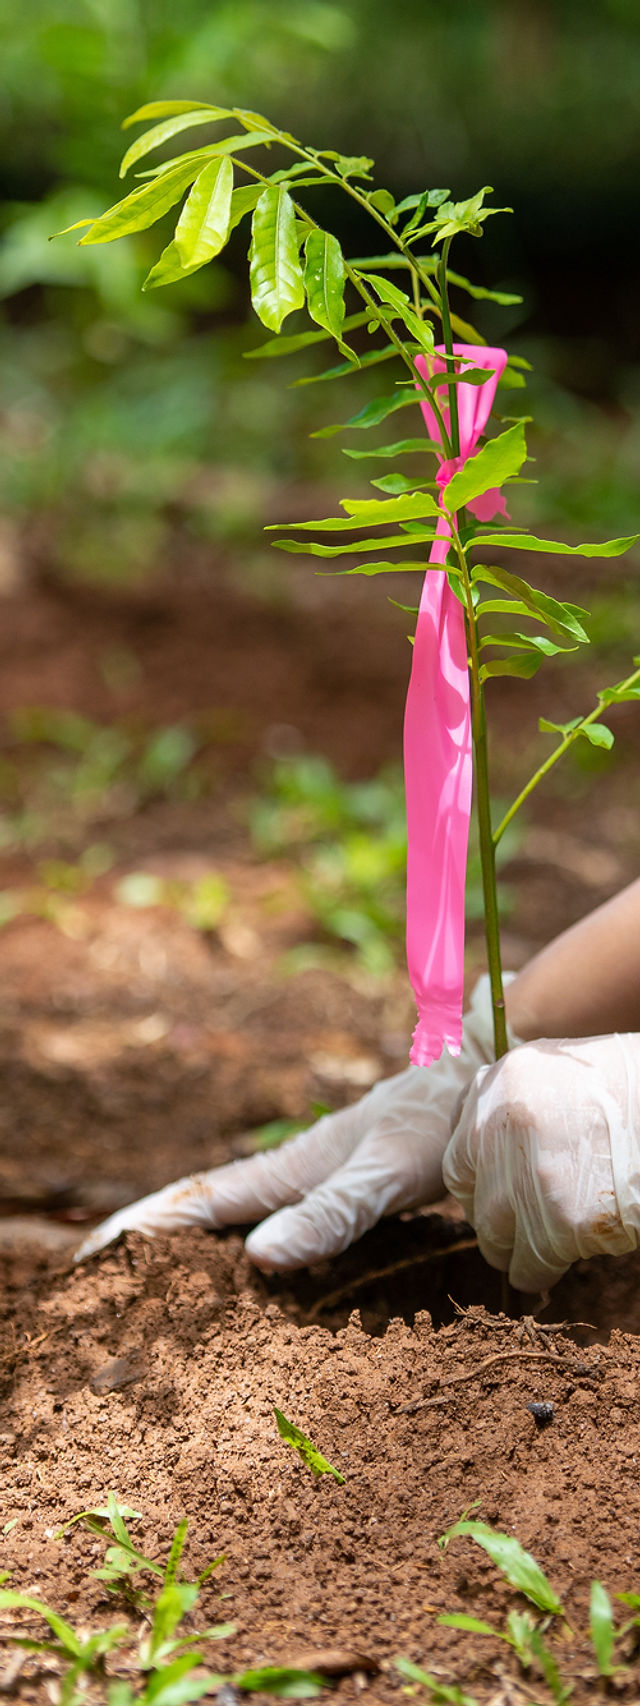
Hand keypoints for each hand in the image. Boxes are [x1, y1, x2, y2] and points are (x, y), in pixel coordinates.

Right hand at [75, 974, 503, 1270]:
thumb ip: (329, 1214)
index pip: (200, 1202)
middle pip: (209, 1206)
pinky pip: (285, 1219)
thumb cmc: (436, 1123)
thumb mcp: (383, 1176)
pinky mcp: (349, 1184)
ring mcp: (321, 1176)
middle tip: (106, 1275)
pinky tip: (258, 1265)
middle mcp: (295, 1172)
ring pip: (244, 1213)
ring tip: (163, 1280)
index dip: (147, 1227)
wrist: (482, 1076)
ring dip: (199, 1242)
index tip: (94, 1253)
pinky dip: (252, 1241)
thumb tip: (258, 1257)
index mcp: (289, 1170)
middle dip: (156, 1236)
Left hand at [442, 1031, 639, 1291]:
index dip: (479, 1183)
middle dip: (494, 1221)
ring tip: (536, 1256)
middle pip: (473, 1196)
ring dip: (513, 1253)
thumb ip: (519, 1104)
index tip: (494, 1197)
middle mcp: (500, 1125)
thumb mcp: (558, 1072)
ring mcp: (527, 1175)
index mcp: (499, 1083)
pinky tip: (558, 1264)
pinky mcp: (561, 1221)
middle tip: (516, 1233)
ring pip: (495, 1237)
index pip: (460, 1152)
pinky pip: (532, 1265)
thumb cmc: (629, 1088)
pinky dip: (541, 1273)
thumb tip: (496, 1155)